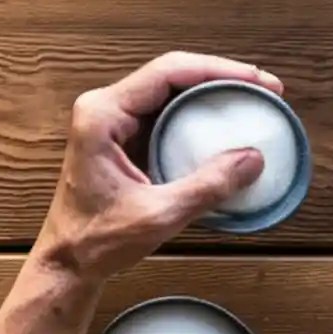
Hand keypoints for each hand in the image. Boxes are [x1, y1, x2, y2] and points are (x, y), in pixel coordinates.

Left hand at [33, 51, 283, 281]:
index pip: (168, 72)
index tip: (255, 81)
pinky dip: (198, 116)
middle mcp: (104, 109)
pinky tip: (225, 125)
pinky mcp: (123, 140)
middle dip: (221, 78)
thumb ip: (207, 186)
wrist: (67, 263)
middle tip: (265, 89)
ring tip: (252, 101)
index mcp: (102, 114)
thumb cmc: (95, 241)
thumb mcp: (158, 215)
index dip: (218, 70)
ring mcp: (113, 122)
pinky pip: (166, 115)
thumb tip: (253, 160)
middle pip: (172, 75)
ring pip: (171, 92)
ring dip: (212, 94)